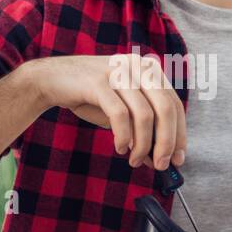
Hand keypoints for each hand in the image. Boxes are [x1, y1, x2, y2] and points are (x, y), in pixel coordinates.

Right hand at [26, 53, 186, 170]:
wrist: (52, 80)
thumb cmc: (91, 96)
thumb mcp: (123, 112)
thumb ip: (142, 130)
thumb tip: (159, 159)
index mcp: (149, 70)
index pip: (175, 104)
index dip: (179, 134)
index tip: (178, 159)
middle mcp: (138, 66)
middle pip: (166, 109)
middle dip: (166, 142)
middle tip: (161, 165)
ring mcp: (119, 72)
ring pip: (145, 115)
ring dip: (142, 144)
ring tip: (135, 160)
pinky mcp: (99, 82)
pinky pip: (120, 115)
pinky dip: (124, 136)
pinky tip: (120, 148)